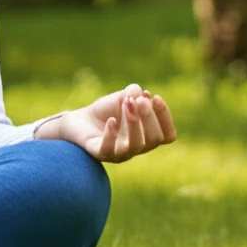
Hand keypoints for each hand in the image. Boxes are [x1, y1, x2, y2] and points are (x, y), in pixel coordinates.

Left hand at [62, 83, 176, 162]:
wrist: (79, 121)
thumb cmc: (106, 111)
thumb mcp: (122, 98)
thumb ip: (134, 93)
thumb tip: (141, 93)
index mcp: (147, 137)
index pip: (168, 135)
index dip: (165, 117)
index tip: (155, 96)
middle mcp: (136, 148)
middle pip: (154, 139)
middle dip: (149, 117)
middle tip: (139, 99)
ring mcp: (119, 154)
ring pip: (136, 146)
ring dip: (134, 122)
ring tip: (127, 103)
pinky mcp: (100, 153)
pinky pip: (108, 150)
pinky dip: (111, 135)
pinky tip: (111, 120)